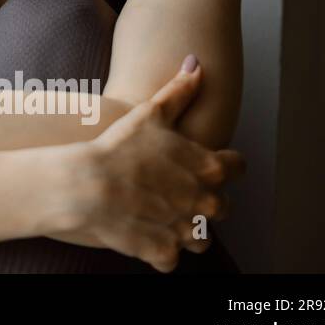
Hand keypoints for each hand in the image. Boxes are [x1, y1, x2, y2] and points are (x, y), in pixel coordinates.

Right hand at [48, 57, 244, 271]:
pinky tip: (144, 236)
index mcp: (208, 168)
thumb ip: (179, 90)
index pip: (236, 167)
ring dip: (186, 231)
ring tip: (161, 217)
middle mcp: (204, 202)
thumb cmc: (117, 146)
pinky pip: (171, 259)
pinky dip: (160, 252)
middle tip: (175, 192)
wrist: (87, 185)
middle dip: (203, 203)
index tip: (205, 165)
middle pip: (221, 208)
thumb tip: (197, 65)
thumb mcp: (149, 111)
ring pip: (202, 240)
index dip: (223, 165)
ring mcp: (185, 230)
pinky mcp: (163, 251)